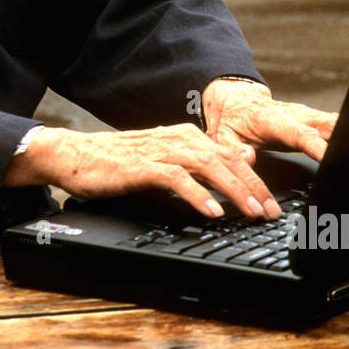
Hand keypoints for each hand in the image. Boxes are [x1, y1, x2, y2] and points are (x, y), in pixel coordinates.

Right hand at [3, 122, 285, 220]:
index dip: (256, 180)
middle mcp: (178, 140)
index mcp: (186, 137)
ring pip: (208, 167)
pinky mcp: (143, 167)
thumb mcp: (167, 158)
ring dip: (234, 190)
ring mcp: (161, 151)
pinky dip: (199, 195)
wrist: (76, 156)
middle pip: (226, 161)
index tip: (273, 204)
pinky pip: (178, 180)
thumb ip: (203, 158)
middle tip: (272, 212)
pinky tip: (213, 211)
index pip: (231, 156)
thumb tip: (243, 157)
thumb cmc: (118, 161)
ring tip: (251, 212)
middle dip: (253, 187)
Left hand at [201, 79, 337, 162]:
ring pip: (337, 124)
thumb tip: (248, 158)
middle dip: (346, 139)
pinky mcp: (314, 121)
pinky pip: (337, 126)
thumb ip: (232, 149)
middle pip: (328, 126)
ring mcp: (308, 117)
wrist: (236, 99)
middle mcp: (296, 115)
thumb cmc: (231, 119)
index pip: (301, 134)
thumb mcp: (221, 135)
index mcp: (274, 120)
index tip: (333, 160)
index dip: (319, 147)